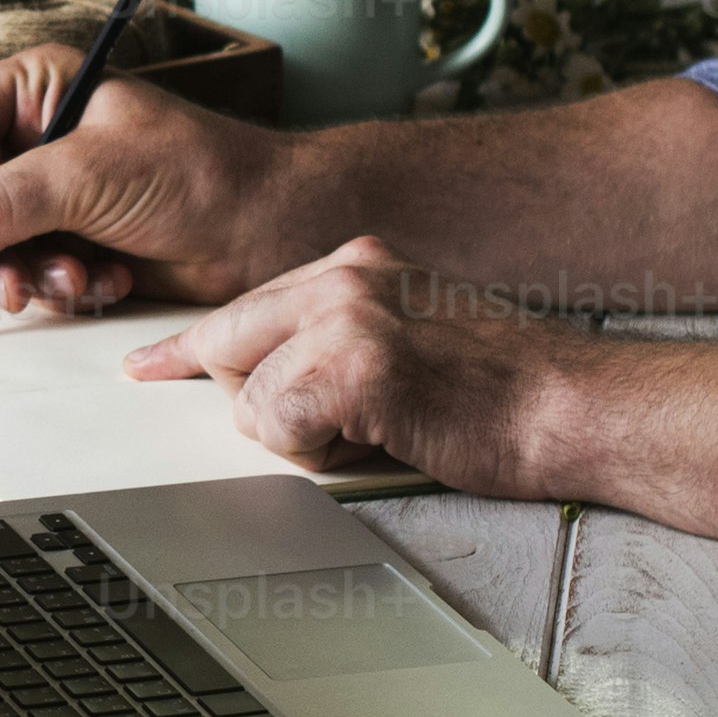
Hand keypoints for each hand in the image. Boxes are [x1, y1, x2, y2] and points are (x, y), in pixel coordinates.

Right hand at [0, 59, 336, 309]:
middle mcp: (34, 139)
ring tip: (78, 277)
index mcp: (37, 89)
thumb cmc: (198, 174)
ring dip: (28, 273)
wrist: (264, 231)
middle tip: (29, 264)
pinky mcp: (67, 243)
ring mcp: (49, 196)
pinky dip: (59, 288)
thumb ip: (5, 203)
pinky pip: (24, 274)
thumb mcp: (93, 175)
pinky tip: (106, 281)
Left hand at [118, 236, 581, 485]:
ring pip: (249, 401)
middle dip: (257, 402)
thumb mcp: (407, 337)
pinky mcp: (357, 366)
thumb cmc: (499, 392)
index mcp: (355, 263)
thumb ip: (335, 340)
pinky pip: (280, 427)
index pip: (242, 306)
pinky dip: (322, 453)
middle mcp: (343, 274)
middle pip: (227, 346)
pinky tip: (384, 436)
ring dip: (305, 437)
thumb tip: (265, 378)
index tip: (146, 364)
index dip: (189, 346)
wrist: (571, 406)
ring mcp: (347, 317)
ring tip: (383, 426)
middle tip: (342, 422)